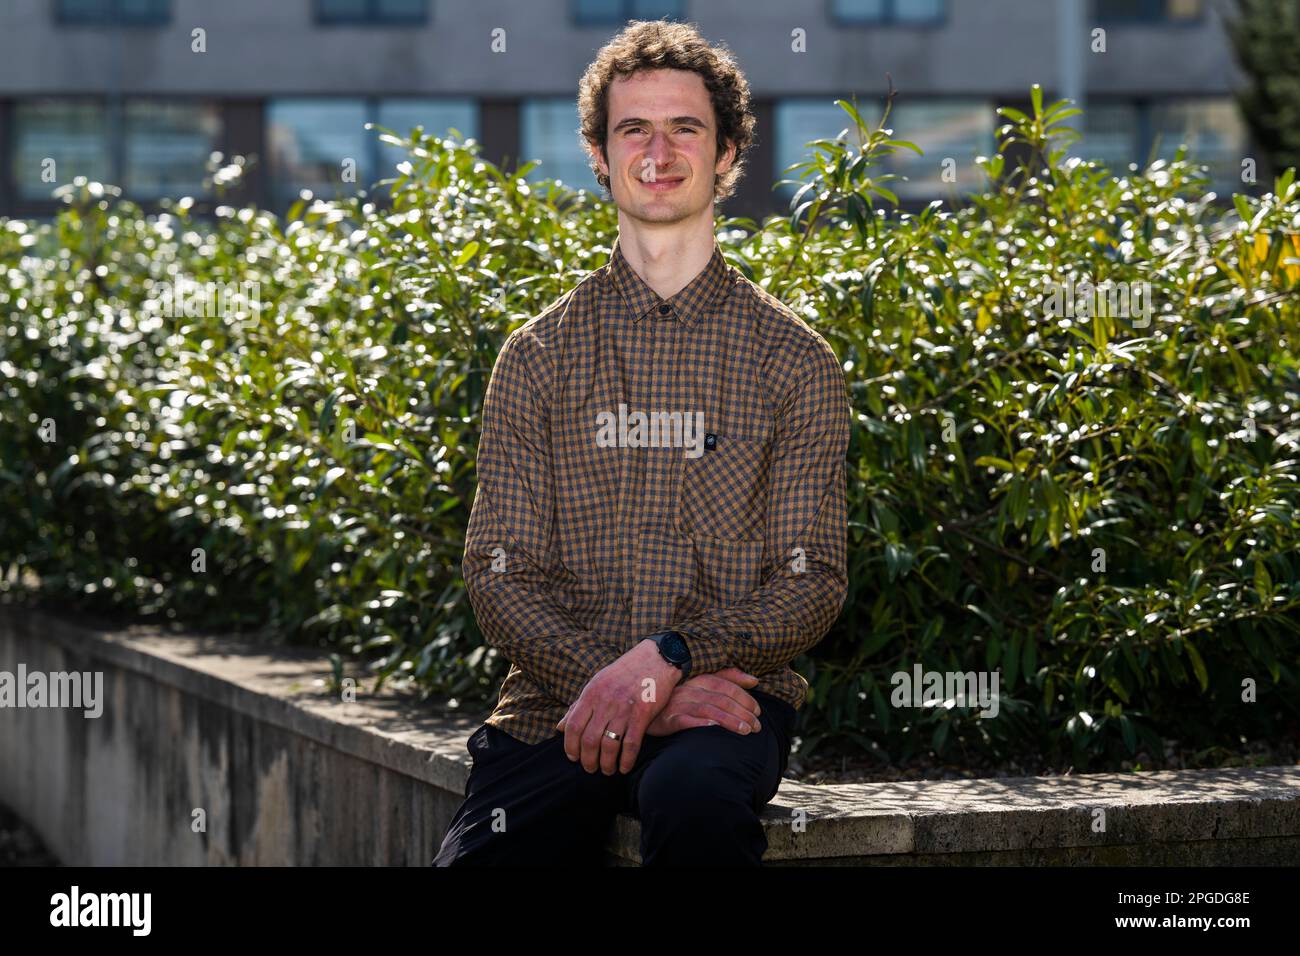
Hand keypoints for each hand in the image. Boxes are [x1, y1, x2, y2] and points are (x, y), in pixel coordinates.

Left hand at [554, 639, 680, 774]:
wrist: (654, 659)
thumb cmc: (623, 673)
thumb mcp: (596, 684)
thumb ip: (578, 707)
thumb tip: (559, 728)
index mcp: (591, 694)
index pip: (573, 726)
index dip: (570, 746)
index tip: (573, 758)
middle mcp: (605, 702)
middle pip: (589, 740)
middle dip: (588, 760)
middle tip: (590, 769)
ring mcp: (624, 709)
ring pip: (609, 745)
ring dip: (607, 764)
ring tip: (607, 771)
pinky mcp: (643, 714)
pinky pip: (631, 744)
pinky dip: (626, 760)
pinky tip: (624, 768)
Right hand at [645, 667, 763, 736]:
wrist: (643, 707)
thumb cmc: (678, 696)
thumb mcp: (701, 682)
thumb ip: (727, 677)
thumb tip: (754, 680)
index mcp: (697, 677)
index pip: (725, 684)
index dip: (744, 697)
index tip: (758, 711)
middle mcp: (688, 688)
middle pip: (720, 697)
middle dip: (742, 712)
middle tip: (757, 726)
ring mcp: (676, 704)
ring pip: (707, 709)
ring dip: (729, 720)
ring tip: (745, 731)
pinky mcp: (666, 720)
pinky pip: (684, 721)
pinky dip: (700, 723)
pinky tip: (714, 727)